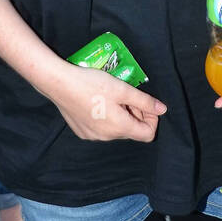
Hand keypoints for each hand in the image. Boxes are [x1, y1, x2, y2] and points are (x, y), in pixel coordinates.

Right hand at [46, 61, 166, 140]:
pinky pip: (102, 129)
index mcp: (119, 127)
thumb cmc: (92, 83)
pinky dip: (106, 118)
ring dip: (121, 115)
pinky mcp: (82, 131)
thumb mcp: (122, 89)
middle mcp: (106, 137)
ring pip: (116, 129)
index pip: (148, 134)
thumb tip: (162, 110)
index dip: (152, 119)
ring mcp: (92, 136)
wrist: (59, 83)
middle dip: (136, 114)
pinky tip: (99, 102)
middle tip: (129, 95)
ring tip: (113, 96)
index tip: (145, 104)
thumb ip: (144, 101)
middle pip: (132, 131)